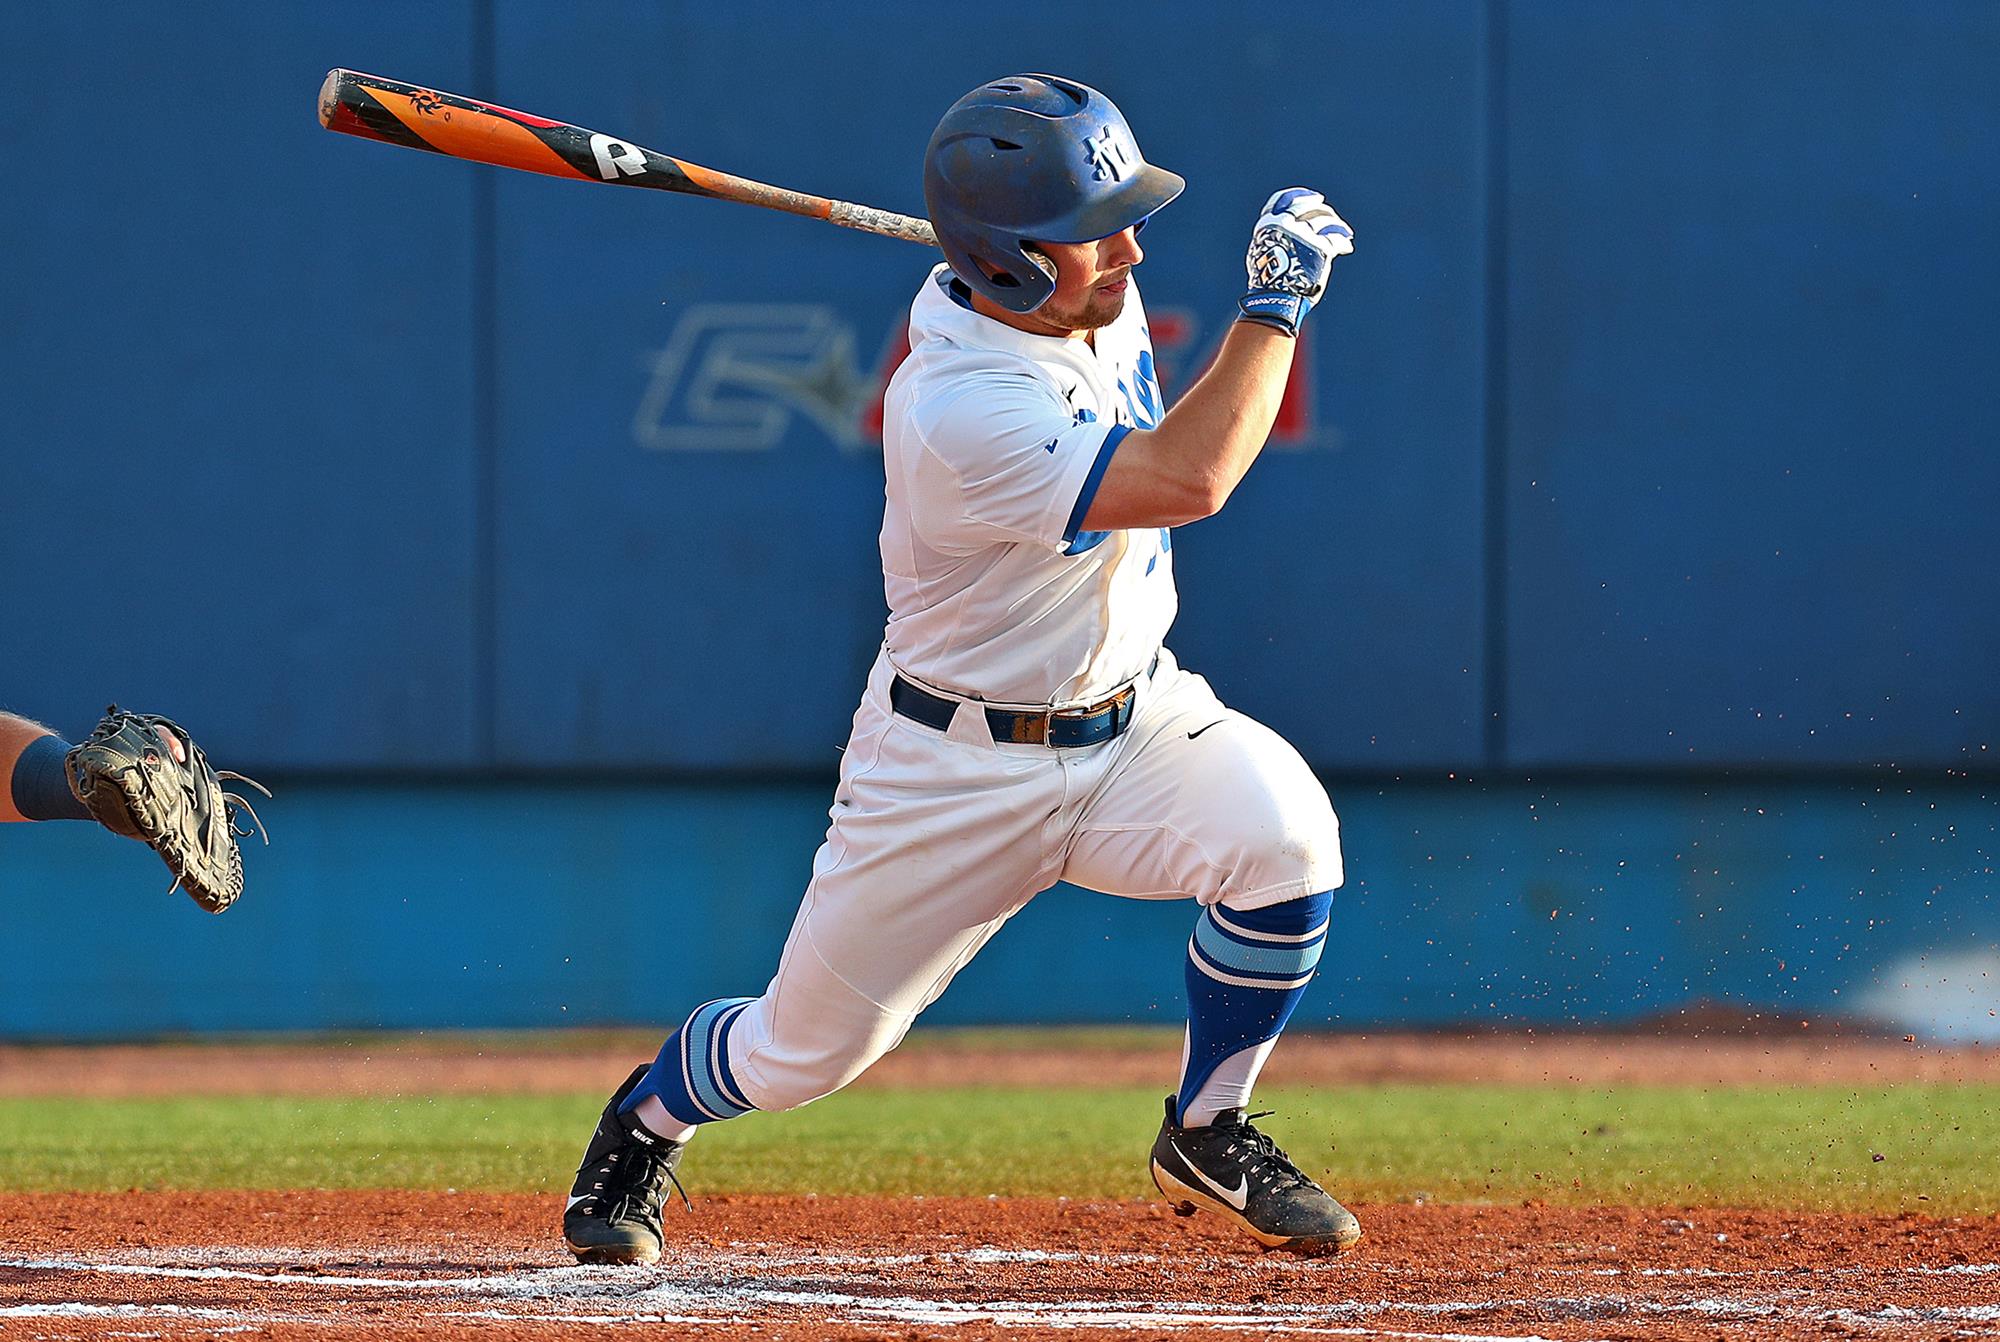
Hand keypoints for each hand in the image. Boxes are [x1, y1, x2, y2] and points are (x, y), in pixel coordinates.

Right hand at [1236, 188, 1353, 336]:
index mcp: (1268, 225)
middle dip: (1320, 208)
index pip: (1282, 200)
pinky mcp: (1320, 248)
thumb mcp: (1259, 255)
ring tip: (1343, 231)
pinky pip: (1336, 240)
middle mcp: (1286, 225)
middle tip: (1328, 212)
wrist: (1274, 299)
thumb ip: (1273, 241)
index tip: (1313, 198)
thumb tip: (1282, 240)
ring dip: (1337, 224)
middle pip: (1307, 206)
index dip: (1299, 195)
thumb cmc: (1266, 284)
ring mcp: (1304, 235)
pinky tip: (1347, 246)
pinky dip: (1343, 242)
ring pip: (1325, 220)